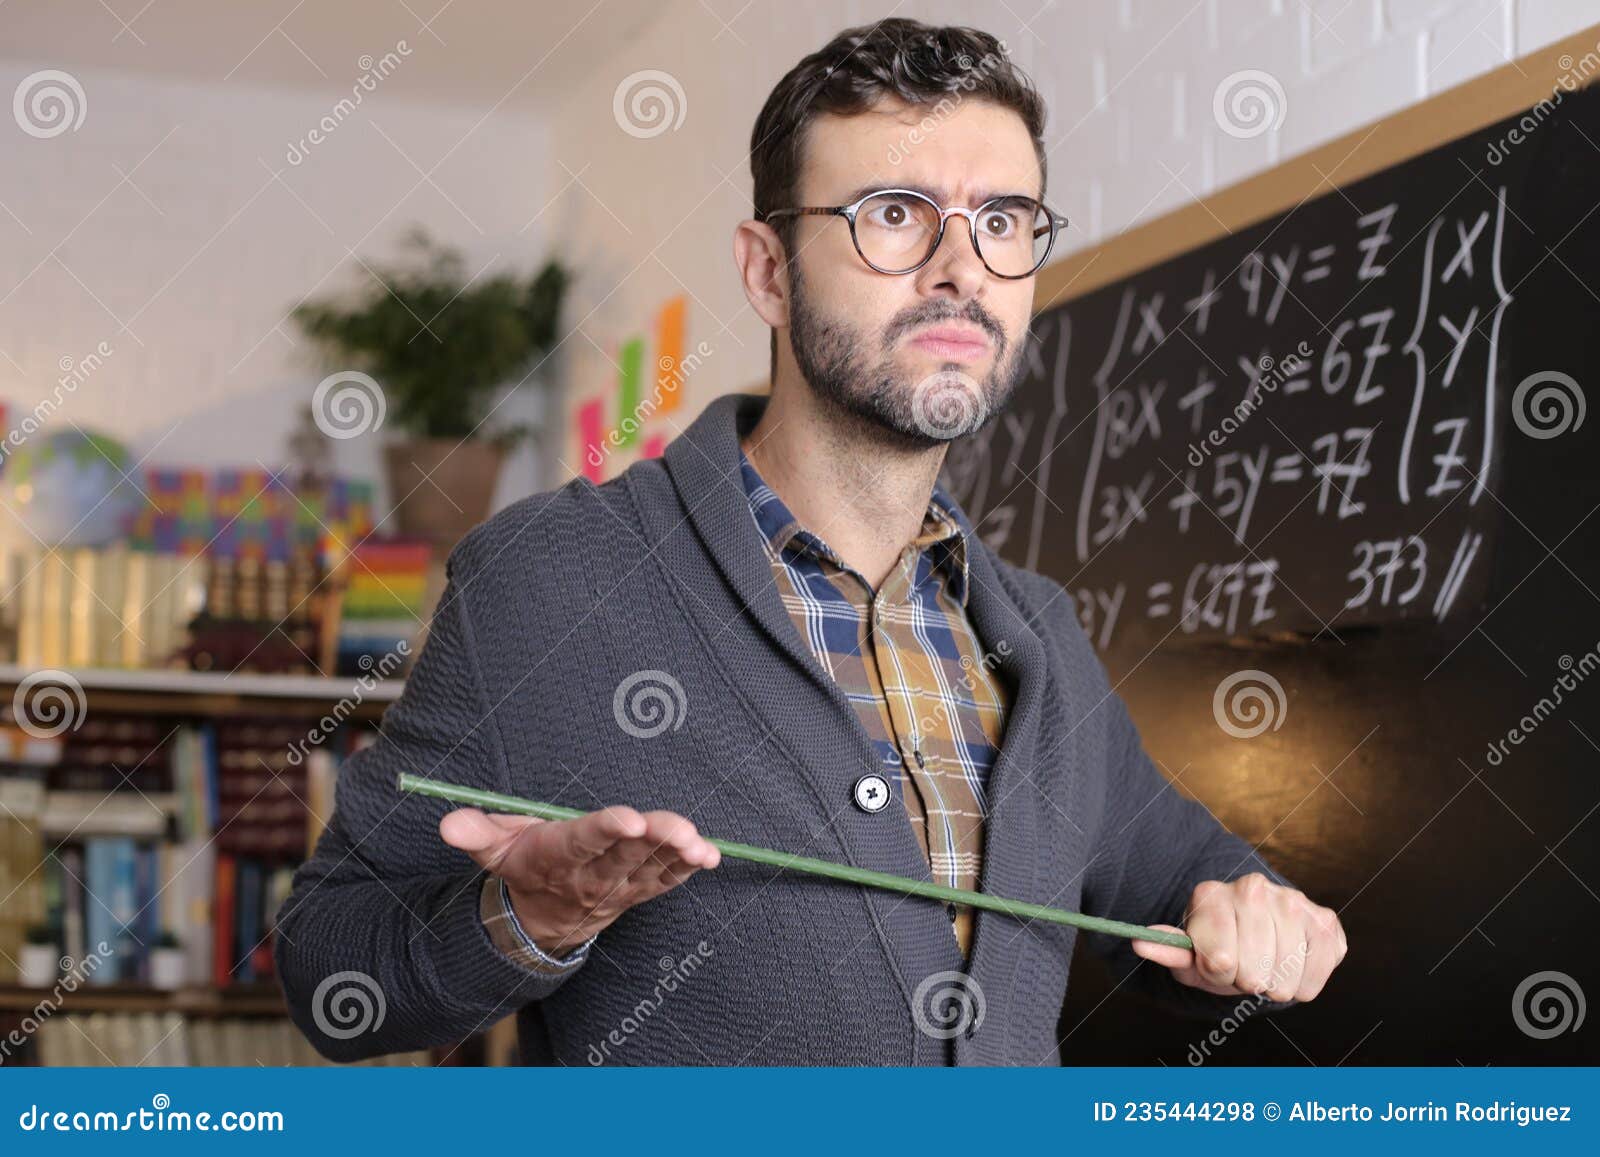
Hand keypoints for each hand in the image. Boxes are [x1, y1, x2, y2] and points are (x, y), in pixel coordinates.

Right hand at [440, 805, 719, 956]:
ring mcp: (620, 886)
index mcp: (558, 856)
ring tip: (698, 843)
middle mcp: (592, 874)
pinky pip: (667, 881)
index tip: (629, 817)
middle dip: (654, 839)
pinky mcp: (639, 891)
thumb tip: (448, 824)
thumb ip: (476, 834)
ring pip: (651, 868)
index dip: (607, 830)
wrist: (540, 921)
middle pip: (626, 855)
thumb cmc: (523, 866)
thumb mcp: (492, 851)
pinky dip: (688, 870)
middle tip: (676, 826)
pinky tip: (709, 856)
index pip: (583, 841)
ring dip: (677, 855)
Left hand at [1129, 872, 1346, 1001]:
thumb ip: (1168, 951)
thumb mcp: (1189, 954)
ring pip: (1285, 976)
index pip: (1218, 960)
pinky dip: (1303, 984)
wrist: (1258, 930)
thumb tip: (1139, 943)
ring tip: (1265, 968)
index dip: (1216, 973)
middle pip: (1253, 971)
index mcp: (1210, 893)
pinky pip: (1316, 974)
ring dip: (1274, 985)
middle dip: (1245, 981)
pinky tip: (1290, 968)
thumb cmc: (1218, 947)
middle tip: (1243, 968)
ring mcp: (1292, 901)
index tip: (1215, 963)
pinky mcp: (1325, 920)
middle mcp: (1253, 887)